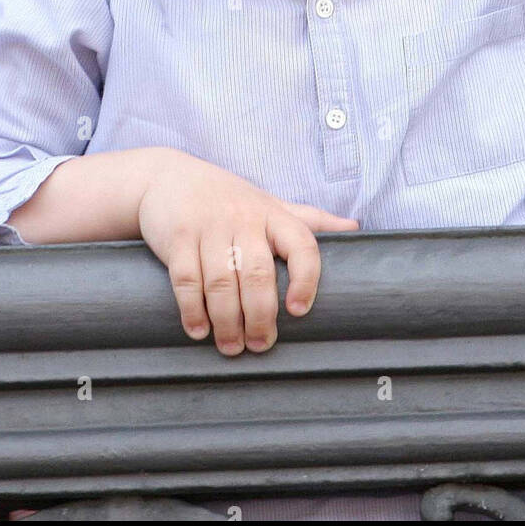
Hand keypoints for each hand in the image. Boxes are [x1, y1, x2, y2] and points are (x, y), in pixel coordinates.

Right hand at [137, 149, 358, 354]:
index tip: (300, 311)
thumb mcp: (270, 204)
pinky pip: (186, 279)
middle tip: (261, 345)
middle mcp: (243, 218)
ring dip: (227, 321)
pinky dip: (192, 310)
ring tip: (232, 347)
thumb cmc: (229, 199)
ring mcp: (209, 227)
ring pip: (222, 282)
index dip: (306, 279)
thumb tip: (355, 228)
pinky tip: (199, 330)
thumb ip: (309, 220)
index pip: (301, 244)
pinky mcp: (178, 237)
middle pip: (258, 273)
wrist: (169, 178)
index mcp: (273, 214)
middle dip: (260, 316)